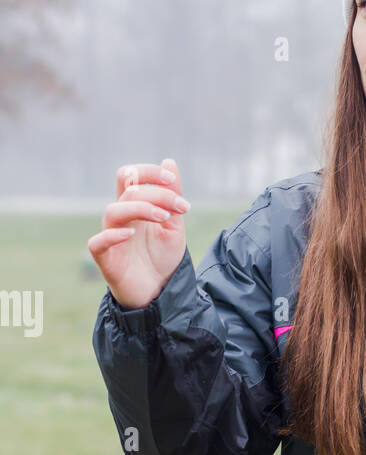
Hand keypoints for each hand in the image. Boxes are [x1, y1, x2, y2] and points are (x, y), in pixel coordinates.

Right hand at [87, 157, 189, 309]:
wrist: (160, 292)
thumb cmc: (162, 258)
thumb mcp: (173, 225)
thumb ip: (171, 196)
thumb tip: (169, 161)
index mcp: (134, 206)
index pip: (131, 175)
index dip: (150, 172)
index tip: (172, 180)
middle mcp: (120, 218)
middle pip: (125, 188)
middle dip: (153, 189)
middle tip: (178, 203)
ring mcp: (110, 236)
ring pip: (114, 211)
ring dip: (141, 209)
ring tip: (164, 219)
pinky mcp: (105, 259)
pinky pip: (98, 242)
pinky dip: (112, 235)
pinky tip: (130, 234)